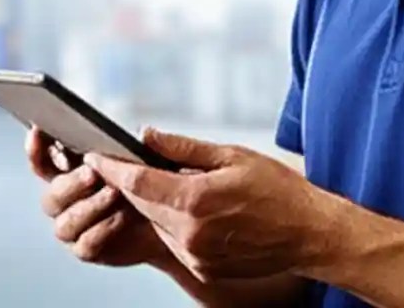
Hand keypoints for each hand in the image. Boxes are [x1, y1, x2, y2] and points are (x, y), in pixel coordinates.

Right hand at [26, 126, 169, 267]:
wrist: (168, 222)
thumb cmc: (152, 184)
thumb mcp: (150, 159)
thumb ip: (143, 146)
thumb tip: (142, 134)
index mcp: (69, 171)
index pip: (42, 160)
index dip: (36, 147)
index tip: (38, 131)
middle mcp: (66, 200)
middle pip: (52, 195)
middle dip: (71, 183)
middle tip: (94, 172)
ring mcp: (74, 226)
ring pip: (64, 222)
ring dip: (89, 207)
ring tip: (115, 193)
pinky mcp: (87, 248)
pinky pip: (85, 243)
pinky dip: (103, 228)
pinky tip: (123, 216)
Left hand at [84, 128, 343, 282]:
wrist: (310, 234)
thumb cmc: (277, 190)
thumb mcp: (230, 156)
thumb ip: (182, 147)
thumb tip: (145, 135)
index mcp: (195, 201)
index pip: (136, 184)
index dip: (111, 168)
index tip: (94, 156)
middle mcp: (190, 233)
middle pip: (141, 205)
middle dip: (128, 184)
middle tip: (121, 163)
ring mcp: (195, 256)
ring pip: (156, 224)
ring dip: (153, 205)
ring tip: (166, 184)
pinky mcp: (203, 269)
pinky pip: (174, 242)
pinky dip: (173, 224)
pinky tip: (189, 209)